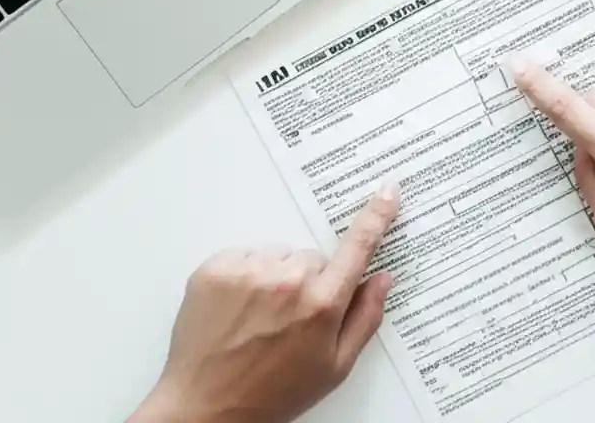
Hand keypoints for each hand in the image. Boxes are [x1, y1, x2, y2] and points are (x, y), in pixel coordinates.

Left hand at [129, 182, 401, 422]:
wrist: (207, 406)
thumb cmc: (272, 394)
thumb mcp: (334, 367)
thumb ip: (364, 318)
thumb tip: (382, 278)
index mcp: (322, 304)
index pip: (357, 248)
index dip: (376, 217)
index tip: (388, 191)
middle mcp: (287, 280)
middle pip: (312, 258)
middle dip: (309, 280)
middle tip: (290, 320)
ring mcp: (248, 271)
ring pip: (277, 256)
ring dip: (274, 278)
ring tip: (259, 319)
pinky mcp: (216, 268)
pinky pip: (244, 257)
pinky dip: (244, 277)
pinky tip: (238, 312)